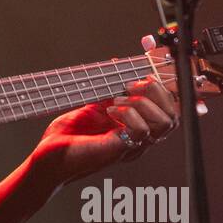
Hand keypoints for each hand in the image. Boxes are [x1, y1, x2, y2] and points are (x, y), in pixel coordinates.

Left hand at [28, 77, 178, 188]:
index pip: (169, 110)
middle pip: (174, 115)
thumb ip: (109, 92)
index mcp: (136, 129)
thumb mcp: (93, 108)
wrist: (48, 157)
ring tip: (117, 100)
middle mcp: (139, 140)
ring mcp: (132, 147)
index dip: (166, 90)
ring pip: (166, 122)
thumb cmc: (68, 136)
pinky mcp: (120, 149)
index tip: (147, 74)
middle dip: (157, 92)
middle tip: (130, 85)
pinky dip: (129, 113)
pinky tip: (110, 111)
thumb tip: (117, 66)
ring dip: (144, 102)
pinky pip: (142, 130)